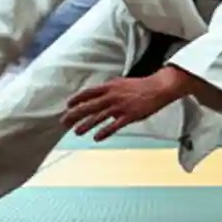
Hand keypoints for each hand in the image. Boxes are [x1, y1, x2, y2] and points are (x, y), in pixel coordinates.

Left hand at [60, 74, 184, 141]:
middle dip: (75, 114)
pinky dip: (104, 132)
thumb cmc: (140, 86)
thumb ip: (109, 90)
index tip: (68, 105)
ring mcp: (120, 106)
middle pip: (89, 106)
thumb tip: (99, 97)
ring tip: (77, 132)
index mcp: (110, 86)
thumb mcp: (121, 84)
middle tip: (64, 122)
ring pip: (99, 117)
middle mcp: (112, 96)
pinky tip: (96, 138)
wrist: (158, 88)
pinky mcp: (129, 116)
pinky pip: (114, 126)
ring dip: (86, 125)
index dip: (77, 99)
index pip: (89, 92)